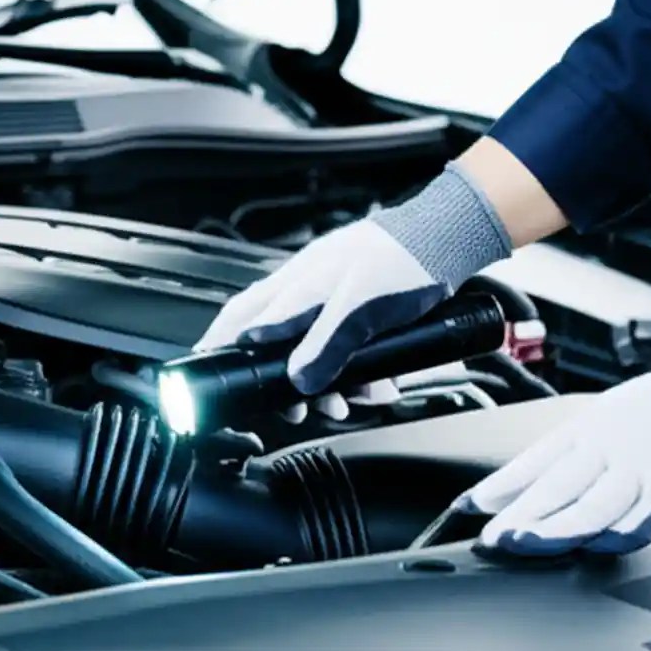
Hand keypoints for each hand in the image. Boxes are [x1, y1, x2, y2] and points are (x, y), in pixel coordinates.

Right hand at [195, 162, 512, 419]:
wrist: (443, 240)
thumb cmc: (399, 261)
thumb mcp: (357, 311)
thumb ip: (325, 347)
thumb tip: (299, 381)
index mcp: (292, 289)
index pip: (238, 320)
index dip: (219, 349)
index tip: (208, 374)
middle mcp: (303, 292)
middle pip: (273, 345)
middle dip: (285, 384)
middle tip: (294, 410)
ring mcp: (329, 299)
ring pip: (313, 351)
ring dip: (326, 383)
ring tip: (344, 404)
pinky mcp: (356, 307)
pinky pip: (345, 348)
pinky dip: (357, 370)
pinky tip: (376, 385)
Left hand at [457, 301, 650, 554]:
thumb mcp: (627, 410)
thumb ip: (600, 450)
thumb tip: (575, 485)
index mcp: (595, 423)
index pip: (536, 458)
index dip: (501, 485)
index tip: (472, 504)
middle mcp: (610, 445)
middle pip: (552, 486)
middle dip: (514, 514)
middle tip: (488, 535)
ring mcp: (640, 470)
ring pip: (584, 509)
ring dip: (549, 531)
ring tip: (521, 544)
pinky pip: (632, 524)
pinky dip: (608, 538)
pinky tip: (589, 547)